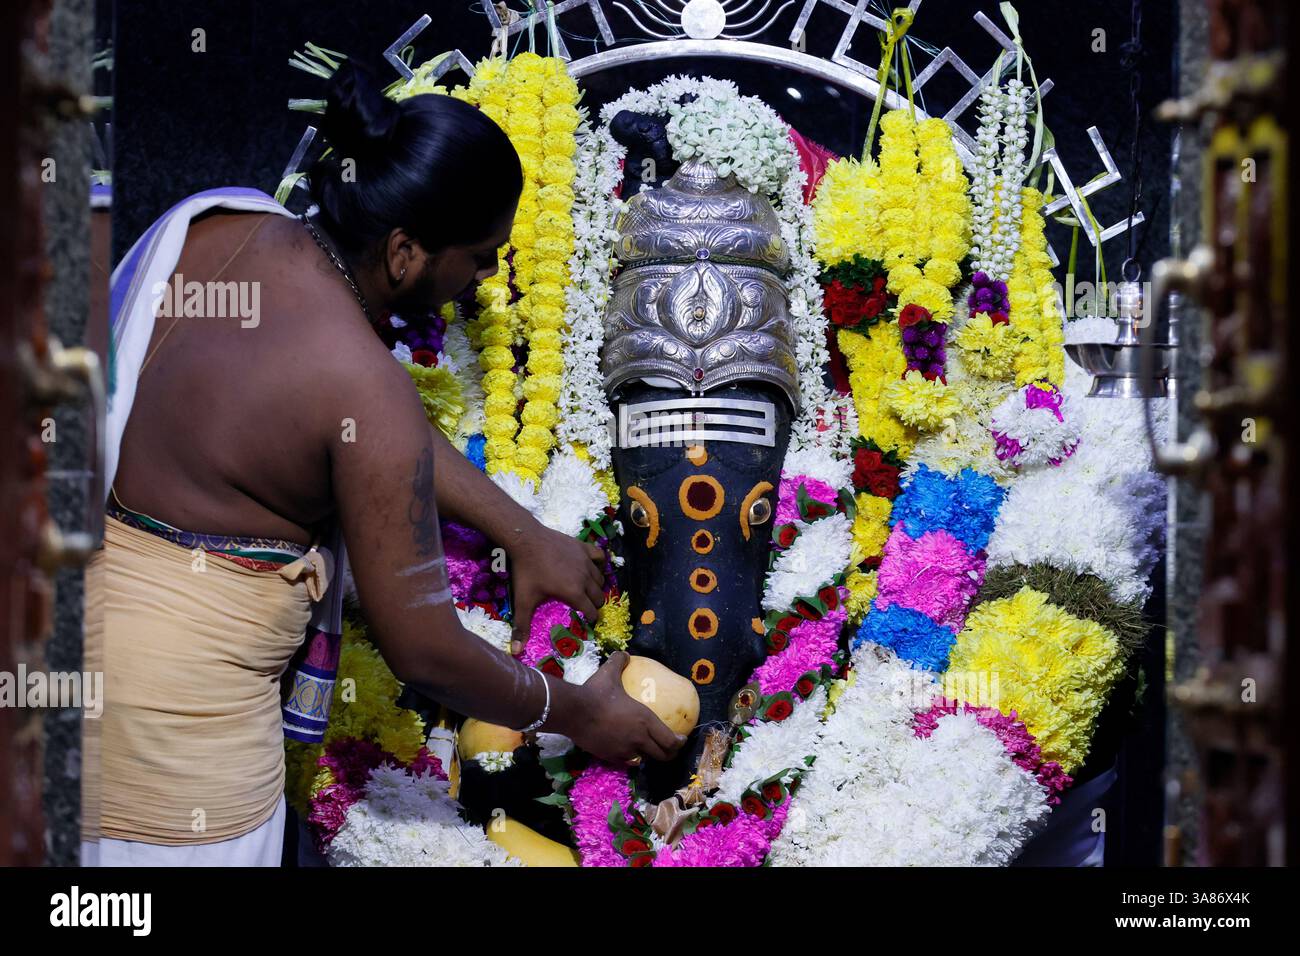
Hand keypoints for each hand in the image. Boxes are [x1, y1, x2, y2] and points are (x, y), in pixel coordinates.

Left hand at [509, 523, 606, 654]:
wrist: (526, 539)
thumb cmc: (526, 571)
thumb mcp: (523, 600)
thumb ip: (522, 626)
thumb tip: (516, 651)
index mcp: (574, 592)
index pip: (592, 611)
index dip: (591, 619)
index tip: (587, 621)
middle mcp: (584, 578)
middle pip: (599, 596)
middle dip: (595, 604)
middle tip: (586, 606)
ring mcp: (585, 561)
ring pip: (601, 578)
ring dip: (597, 586)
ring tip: (588, 590)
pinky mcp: (583, 547)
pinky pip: (599, 556)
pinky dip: (599, 564)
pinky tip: (592, 567)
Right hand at [565, 653, 685, 764]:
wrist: (573, 712)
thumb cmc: (596, 692)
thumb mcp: (609, 673)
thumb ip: (619, 662)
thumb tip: (625, 653)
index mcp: (645, 720)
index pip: (671, 740)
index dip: (679, 742)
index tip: (681, 738)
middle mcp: (639, 739)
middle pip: (662, 755)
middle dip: (670, 753)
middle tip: (670, 747)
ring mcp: (625, 750)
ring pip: (644, 759)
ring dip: (649, 754)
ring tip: (649, 748)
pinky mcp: (611, 757)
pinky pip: (626, 760)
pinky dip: (631, 757)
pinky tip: (628, 751)